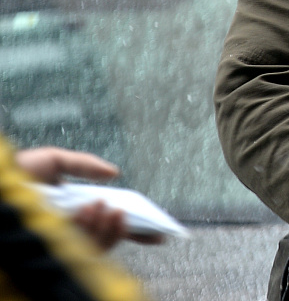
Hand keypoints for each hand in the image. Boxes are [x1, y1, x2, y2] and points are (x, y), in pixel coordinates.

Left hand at [14, 147, 163, 249]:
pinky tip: (90, 211)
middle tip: (123, 214)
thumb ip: (84, 164)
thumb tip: (115, 173)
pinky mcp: (53, 245)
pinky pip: (82, 245)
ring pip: (97, 243)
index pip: (108, 224)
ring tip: (104, 207)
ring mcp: (61, 238)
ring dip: (106, 226)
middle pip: (108, 238)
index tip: (157, 232)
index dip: (135, 230)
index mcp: (73, 210)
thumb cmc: (13, 174)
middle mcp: (69, 228)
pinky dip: (92, 228)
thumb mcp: (53, 160)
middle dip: (122, 229)